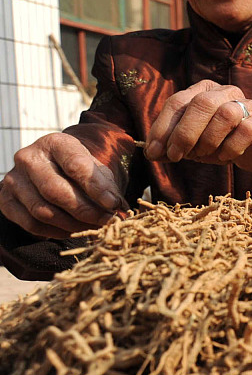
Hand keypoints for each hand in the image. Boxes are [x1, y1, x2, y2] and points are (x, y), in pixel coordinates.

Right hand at [0, 132, 124, 237]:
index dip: (96, 187)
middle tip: (106, 221)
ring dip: (73, 224)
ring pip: (43, 210)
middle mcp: (29, 158)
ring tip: (94, 227)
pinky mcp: (6, 200)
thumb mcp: (94, 170)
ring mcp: (13, 179)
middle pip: (56, 191)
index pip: (75, 165)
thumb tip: (118, 207)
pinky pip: (31, 223)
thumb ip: (106, 185)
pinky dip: (56, 231)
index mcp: (55, 143)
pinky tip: (73, 230)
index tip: (113, 204)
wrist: (47, 173)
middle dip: (85, 210)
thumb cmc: (76, 171)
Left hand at [144, 81, 251, 176]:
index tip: (154, 152)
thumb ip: (171, 145)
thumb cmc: (219, 143)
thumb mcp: (191, 143)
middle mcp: (226, 92)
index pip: (178, 102)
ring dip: (208, 140)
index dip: (163, 127)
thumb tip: (152, 153)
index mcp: (203, 91)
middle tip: (177, 156)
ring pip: (226, 114)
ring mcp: (248, 105)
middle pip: (202, 104)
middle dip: (184, 133)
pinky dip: (231, 147)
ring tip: (202, 155)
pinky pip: (246, 130)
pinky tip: (225, 157)